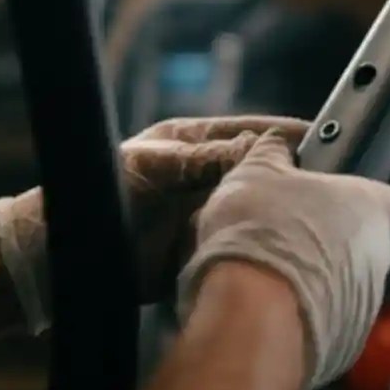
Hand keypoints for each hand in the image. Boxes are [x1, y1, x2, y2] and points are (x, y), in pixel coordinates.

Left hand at [0, 115, 309, 334]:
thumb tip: (260, 150)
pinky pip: (240, 246)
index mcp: (191, 145)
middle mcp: (203, 178)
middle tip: (324, 183)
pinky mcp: (203, 250)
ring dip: (276, 214)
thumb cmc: (100, 194)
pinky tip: (281, 250)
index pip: (249, 133)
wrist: (65, 256)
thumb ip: (204, 158)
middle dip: (289, 177)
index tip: (318, 138)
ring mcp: (205, 214)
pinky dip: (258, 248)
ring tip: (311, 218)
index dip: (283, 135)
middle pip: (259, 172)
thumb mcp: (155, 166)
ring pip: (255, 210)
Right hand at [178, 130, 389, 389]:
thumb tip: (278, 143)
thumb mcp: (254, 173)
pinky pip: (327, 324)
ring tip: (265, 279)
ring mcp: (367, 305)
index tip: (327, 198)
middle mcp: (379, 256)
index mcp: (369, 207)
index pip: (388, 197)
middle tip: (281, 237)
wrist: (252, 322)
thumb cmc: (259, 236)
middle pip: (360, 244)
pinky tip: (266, 311)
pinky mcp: (347, 344)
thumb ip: (273, 153)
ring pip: (343, 287)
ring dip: (313, 282)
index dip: (359, 196)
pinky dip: (303, 318)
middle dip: (327, 243)